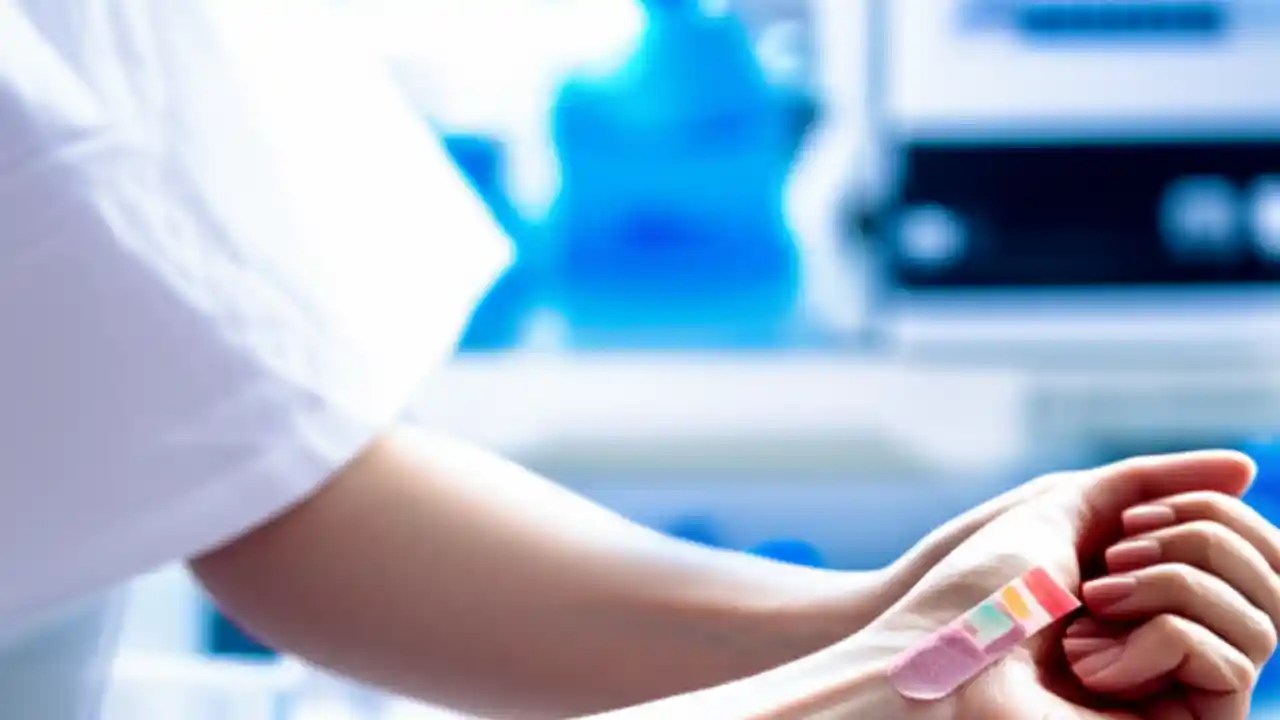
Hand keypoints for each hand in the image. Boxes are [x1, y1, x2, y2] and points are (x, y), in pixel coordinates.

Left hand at [852, 451, 1262, 718]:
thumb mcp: (1061, 508)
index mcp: (1156, 585)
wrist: (938, 656)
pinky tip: (1093, 663)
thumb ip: (1152, 483)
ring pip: (1262, 619)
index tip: (1132, 521)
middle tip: (1112, 562)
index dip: (1212, 516)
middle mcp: (1179, 637)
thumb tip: (1243, 468)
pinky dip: (1160, 640)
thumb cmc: (981, 587)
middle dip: (1198, 542)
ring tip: (1094, 607)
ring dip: (1172, 587)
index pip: (1253, 548)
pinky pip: (1232, 667)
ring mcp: (1182, 688)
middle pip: (1273, 577)